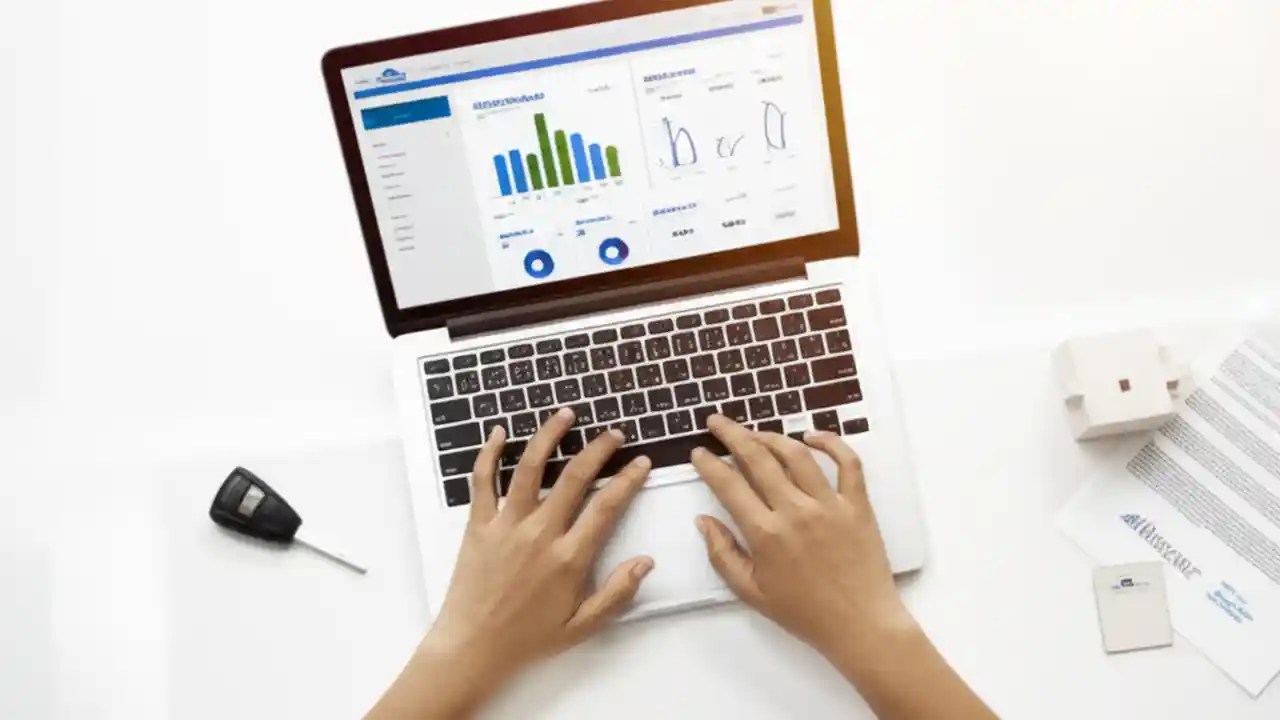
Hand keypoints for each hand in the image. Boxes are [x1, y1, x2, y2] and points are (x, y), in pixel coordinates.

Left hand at [369, 408, 652, 718]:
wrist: (472, 647)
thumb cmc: (528, 640)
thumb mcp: (582, 626)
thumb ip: (617, 593)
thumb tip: (646, 562)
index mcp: (569, 558)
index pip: (606, 506)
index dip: (628, 479)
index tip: (641, 461)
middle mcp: (539, 534)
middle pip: (574, 477)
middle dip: (598, 449)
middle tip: (614, 433)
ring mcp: (506, 525)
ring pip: (528, 468)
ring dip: (548, 436)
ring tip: (565, 415)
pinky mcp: (477, 525)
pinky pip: (483, 481)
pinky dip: (489, 453)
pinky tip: (500, 432)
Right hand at [690, 416, 912, 659]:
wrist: (860, 625)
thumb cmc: (804, 613)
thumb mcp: (751, 592)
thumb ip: (722, 554)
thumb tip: (703, 520)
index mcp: (766, 534)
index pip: (729, 485)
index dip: (709, 464)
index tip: (698, 453)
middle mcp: (796, 511)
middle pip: (758, 458)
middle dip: (732, 434)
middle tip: (717, 422)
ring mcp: (830, 504)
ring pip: (796, 454)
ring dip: (771, 436)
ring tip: (755, 432)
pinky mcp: (858, 504)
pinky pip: (847, 462)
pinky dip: (830, 442)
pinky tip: (812, 435)